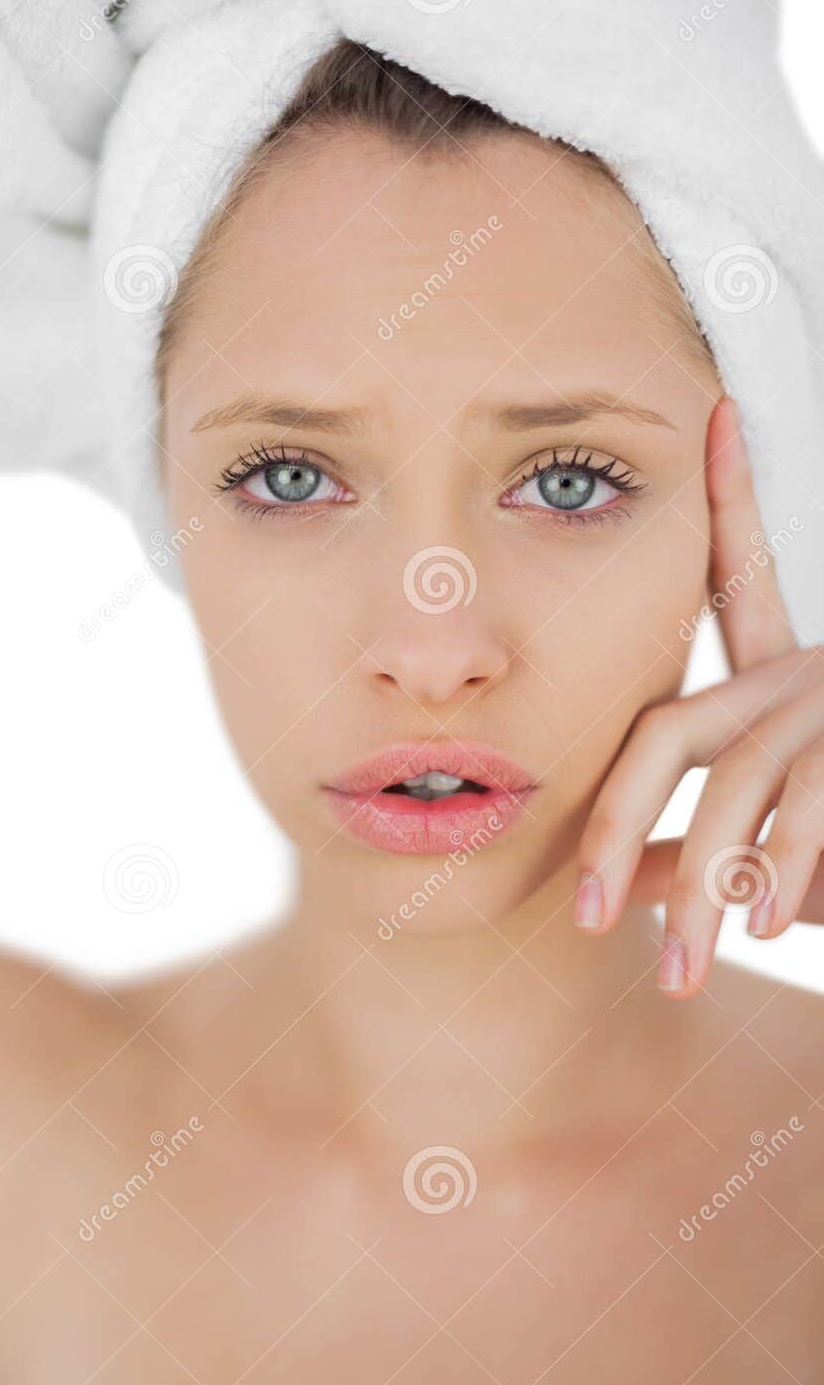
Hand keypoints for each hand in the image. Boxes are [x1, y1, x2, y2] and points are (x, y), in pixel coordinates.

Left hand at [574, 395, 823, 996]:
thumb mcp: (785, 846)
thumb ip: (709, 846)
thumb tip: (632, 882)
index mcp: (788, 677)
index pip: (738, 578)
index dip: (730, 497)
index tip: (719, 412)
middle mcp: (816, 673)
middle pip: (673, 727)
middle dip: (617, 823)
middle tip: (584, 915)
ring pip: (741, 781)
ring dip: (702, 885)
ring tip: (678, 971)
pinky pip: (811, 800)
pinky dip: (782, 867)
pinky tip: (765, 928)